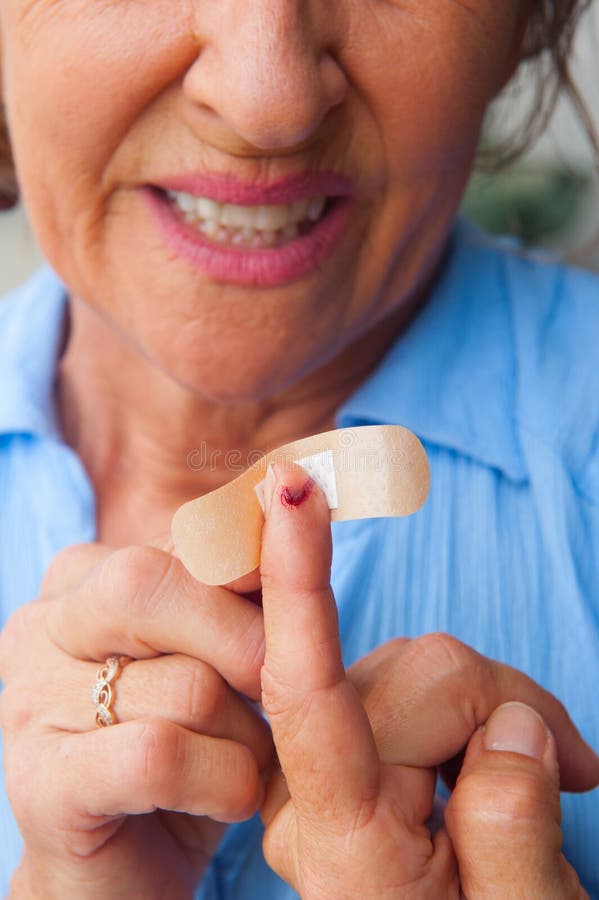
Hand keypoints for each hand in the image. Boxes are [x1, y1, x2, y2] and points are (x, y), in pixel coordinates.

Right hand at [0, 542, 272, 898]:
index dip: (256, 567)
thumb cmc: (187, 744)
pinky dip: (220, 779)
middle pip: (156, 585)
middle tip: (279, 688)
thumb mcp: (215, 651)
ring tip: (246, 760)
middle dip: (246, 641)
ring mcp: (27, 702)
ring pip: (182, 682)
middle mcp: (41, 626)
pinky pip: (160, 753)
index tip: (297, 598)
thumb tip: (298, 497)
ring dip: (245, 734)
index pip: (183, 537)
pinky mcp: (39, 782)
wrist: (126, 865)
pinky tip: (228, 797)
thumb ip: (239, 582)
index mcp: (82, 578)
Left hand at [257, 464, 598, 898]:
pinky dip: (473, 705)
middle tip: (573, 769)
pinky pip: (414, 681)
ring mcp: (323, 771)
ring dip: (491, 704)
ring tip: (543, 774)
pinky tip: (498, 756)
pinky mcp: (343, 753)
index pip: (309, 693)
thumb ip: (514, 826)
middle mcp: (309, 796)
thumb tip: (509, 724)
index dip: (300, 583)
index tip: (290, 494)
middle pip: (411, 670)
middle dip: (501, 701)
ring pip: (419, 666)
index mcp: (342, 842)